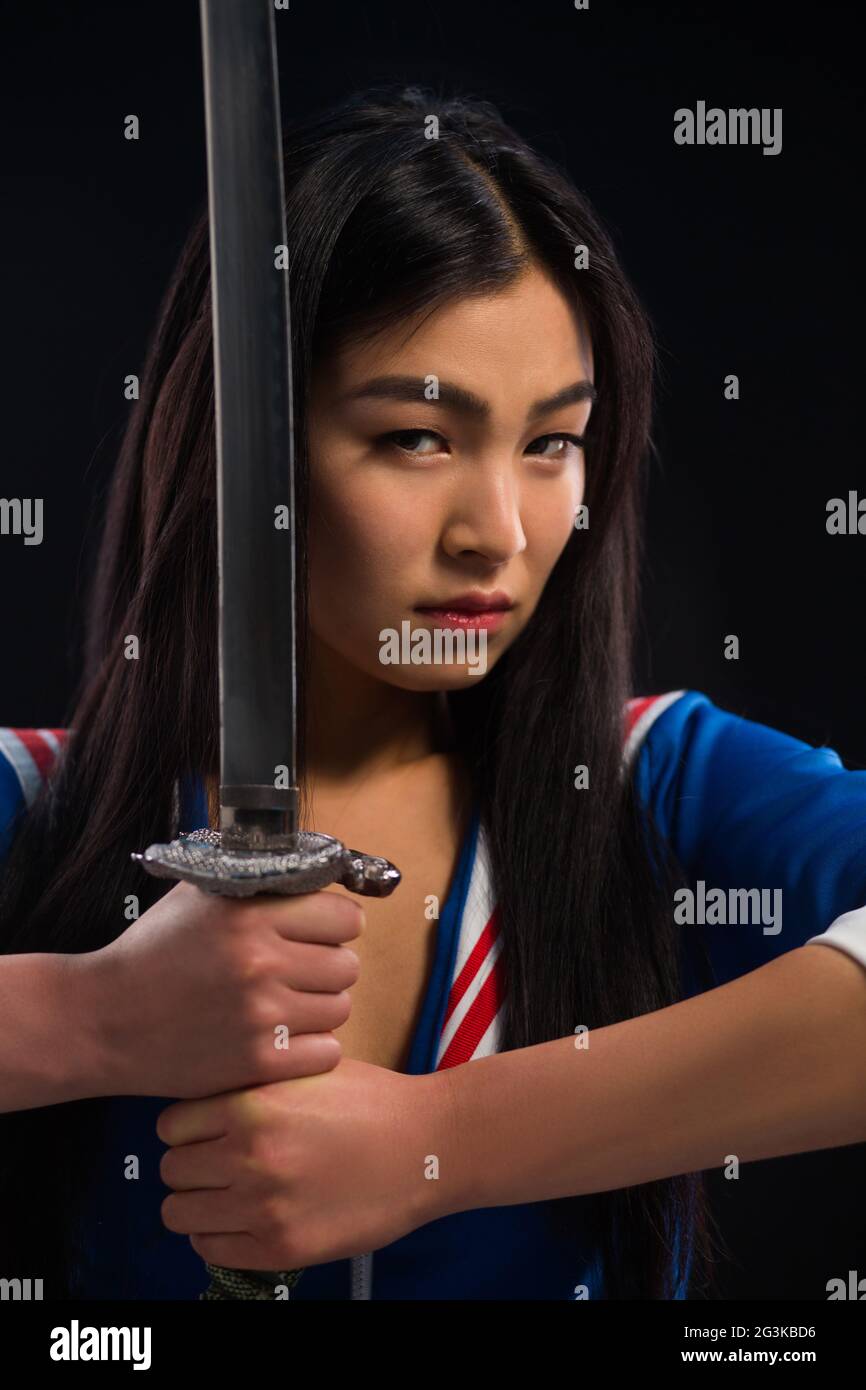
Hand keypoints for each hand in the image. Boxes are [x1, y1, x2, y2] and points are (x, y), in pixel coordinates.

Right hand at [85, 881, 362, 1098]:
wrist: (103, 1019)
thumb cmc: (152, 952)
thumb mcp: (199, 896)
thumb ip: (259, 881)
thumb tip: (315, 870)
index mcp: (251, 914)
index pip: (345, 917)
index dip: (333, 925)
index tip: (316, 933)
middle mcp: (262, 962)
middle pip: (347, 965)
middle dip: (326, 967)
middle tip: (296, 972)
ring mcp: (262, 1015)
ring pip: (340, 1008)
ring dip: (318, 1007)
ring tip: (283, 1004)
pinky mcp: (259, 1062)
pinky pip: (327, 1052)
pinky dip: (310, 1048)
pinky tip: (281, 1037)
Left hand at [156, 1058, 463, 1268]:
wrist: (425, 1146)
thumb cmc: (370, 1102)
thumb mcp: (304, 1071)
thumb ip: (250, 1084)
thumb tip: (198, 1103)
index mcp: (251, 1106)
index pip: (170, 1125)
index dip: (187, 1127)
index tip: (204, 1131)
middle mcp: (249, 1157)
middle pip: (171, 1170)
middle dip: (190, 1164)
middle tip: (216, 1162)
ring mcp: (263, 1207)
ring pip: (179, 1213)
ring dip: (198, 1202)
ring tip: (227, 1192)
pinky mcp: (281, 1248)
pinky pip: (211, 1249)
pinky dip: (219, 1234)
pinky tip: (244, 1217)